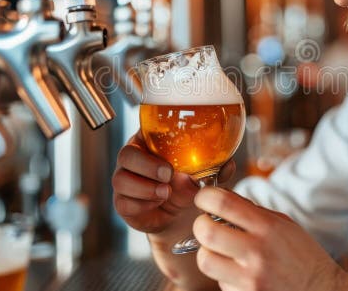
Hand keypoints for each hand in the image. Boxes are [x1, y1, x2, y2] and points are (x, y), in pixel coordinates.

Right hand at [112, 131, 234, 236]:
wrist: (178, 216)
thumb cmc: (187, 186)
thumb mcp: (203, 175)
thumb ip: (215, 169)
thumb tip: (226, 165)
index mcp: (150, 142)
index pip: (142, 130)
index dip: (151, 136)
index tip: (169, 148)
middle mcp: (133, 159)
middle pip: (126, 154)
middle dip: (147, 165)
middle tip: (168, 174)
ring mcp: (124, 180)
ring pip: (121, 179)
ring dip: (146, 188)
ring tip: (166, 193)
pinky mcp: (122, 203)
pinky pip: (123, 202)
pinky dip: (142, 204)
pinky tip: (157, 203)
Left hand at [193, 187, 347, 290]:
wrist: (322, 290)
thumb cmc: (303, 255)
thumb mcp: (283, 224)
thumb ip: (253, 212)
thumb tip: (221, 198)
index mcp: (268, 227)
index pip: (222, 202)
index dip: (205, 197)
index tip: (204, 199)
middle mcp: (257, 252)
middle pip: (206, 233)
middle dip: (200, 226)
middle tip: (207, 226)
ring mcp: (251, 279)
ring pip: (206, 261)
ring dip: (208, 253)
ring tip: (220, 252)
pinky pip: (221, 282)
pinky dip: (225, 276)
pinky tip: (239, 273)